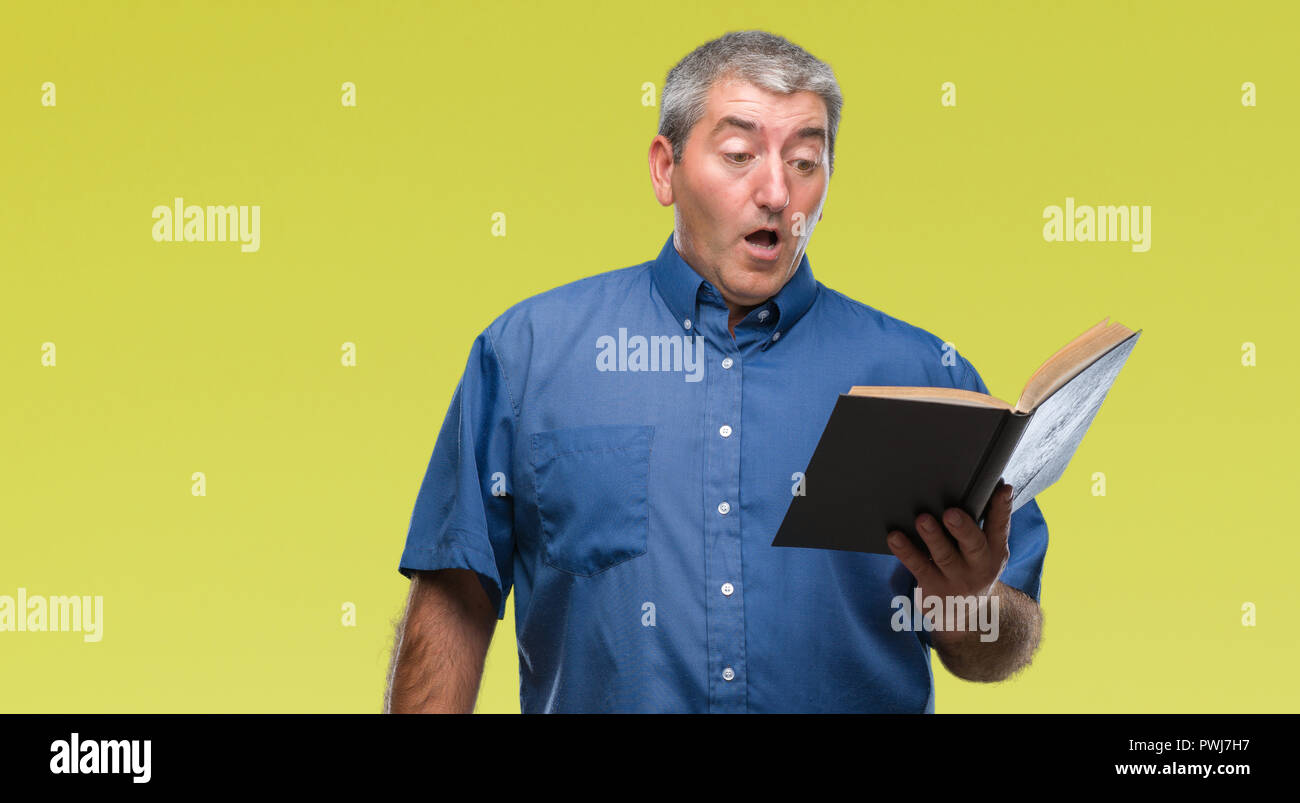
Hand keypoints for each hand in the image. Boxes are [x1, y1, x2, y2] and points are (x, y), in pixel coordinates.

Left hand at [886, 481, 1013, 641]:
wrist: (964, 615)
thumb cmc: (971, 567)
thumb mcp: (986, 551)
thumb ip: (984, 525)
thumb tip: (989, 485)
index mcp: (994, 550)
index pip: (1000, 526)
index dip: (1003, 507)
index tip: (1003, 488)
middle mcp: (979, 566)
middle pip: (973, 545)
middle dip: (962, 528)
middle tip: (950, 513)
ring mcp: (956, 579)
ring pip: (944, 556)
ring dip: (932, 537)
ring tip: (922, 519)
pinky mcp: (933, 588)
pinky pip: (918, 567)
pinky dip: (905, 551)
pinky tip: (895, 538)